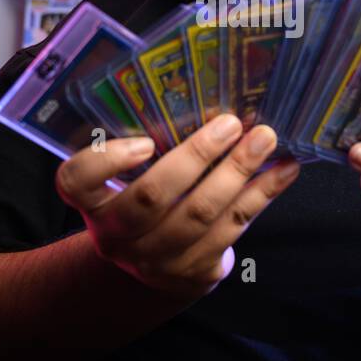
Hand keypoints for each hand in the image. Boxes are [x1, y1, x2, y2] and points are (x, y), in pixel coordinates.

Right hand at [56, 114, 299, 300]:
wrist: (152, 271)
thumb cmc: (144, 204)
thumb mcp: (129, 182)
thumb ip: (148, 148)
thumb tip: (204, 89)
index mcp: (93, 204)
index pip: (76, 181)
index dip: (106, 162)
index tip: (144, 141)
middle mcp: (117, 236)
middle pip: (152, 197)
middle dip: (196, 156)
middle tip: (230, 123)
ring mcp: (156, 260)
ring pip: (200, 213)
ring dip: (237, 171)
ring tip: (264, 138)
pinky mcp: (195, 271)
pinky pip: (234, 228)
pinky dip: (262, 194)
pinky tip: (284, 170)